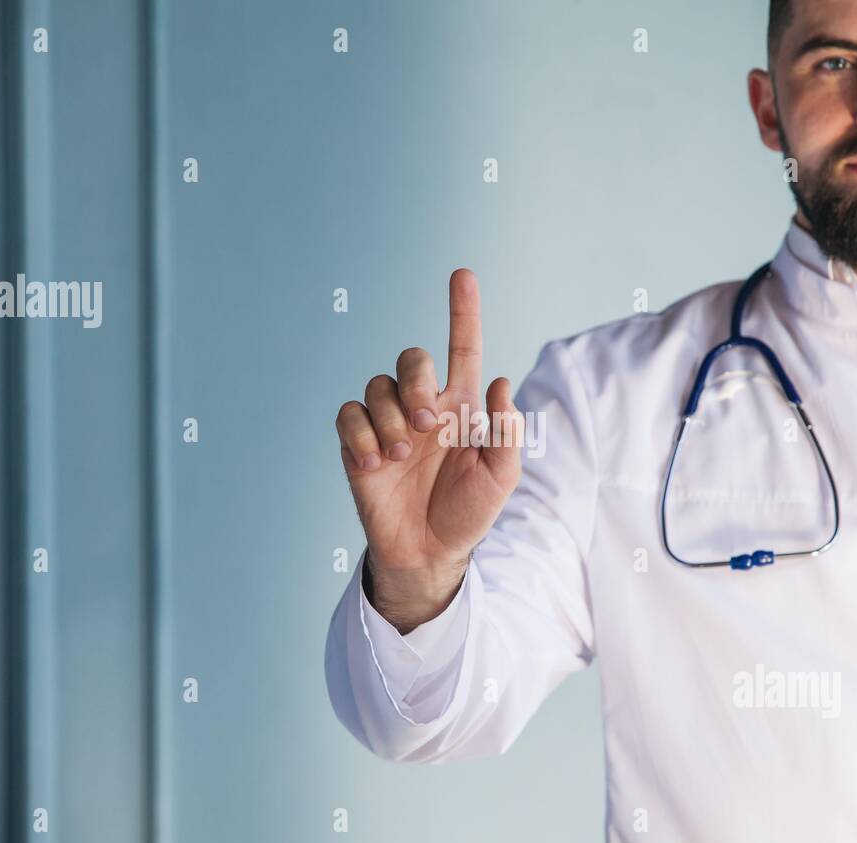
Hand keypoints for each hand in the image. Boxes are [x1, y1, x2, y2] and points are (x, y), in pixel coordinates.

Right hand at [335, 269, 522, 630]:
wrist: (428, 552)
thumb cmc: (468, 514)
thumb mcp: (501, 478)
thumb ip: (507, 431)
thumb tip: (500, 381)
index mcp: (462, 407)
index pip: (462, 349)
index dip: (463, 312)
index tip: (462, 275)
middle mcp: (422, 406)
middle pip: (410, 357)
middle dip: (416, 381)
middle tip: (429, 424)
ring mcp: (388, 424)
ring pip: (376, 384)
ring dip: (390, 417)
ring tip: (400, 455)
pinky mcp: (358, 444)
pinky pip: (349, 414)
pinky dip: (361, 434)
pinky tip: (376, 464)